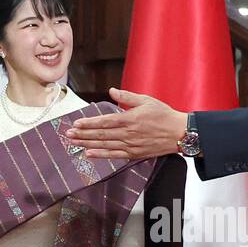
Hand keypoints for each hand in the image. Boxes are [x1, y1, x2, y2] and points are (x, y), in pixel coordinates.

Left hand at [67, 88, 186, 158]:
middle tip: (68, 134)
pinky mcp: (134, 154)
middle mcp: (128, 133)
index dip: (89, 123)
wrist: (179, 133)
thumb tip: (112, 91)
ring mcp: (130, 145)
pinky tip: (89, 154)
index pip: (105, 121)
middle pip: (101, 134)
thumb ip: (127, 97)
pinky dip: (101, 155)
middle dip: (83, 134)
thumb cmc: (164, 115)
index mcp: (130, 119)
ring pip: (105, 145)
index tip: (77, 123)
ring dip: (88, 144)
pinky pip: (114, 155)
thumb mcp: (146, 100)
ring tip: (74, 143)